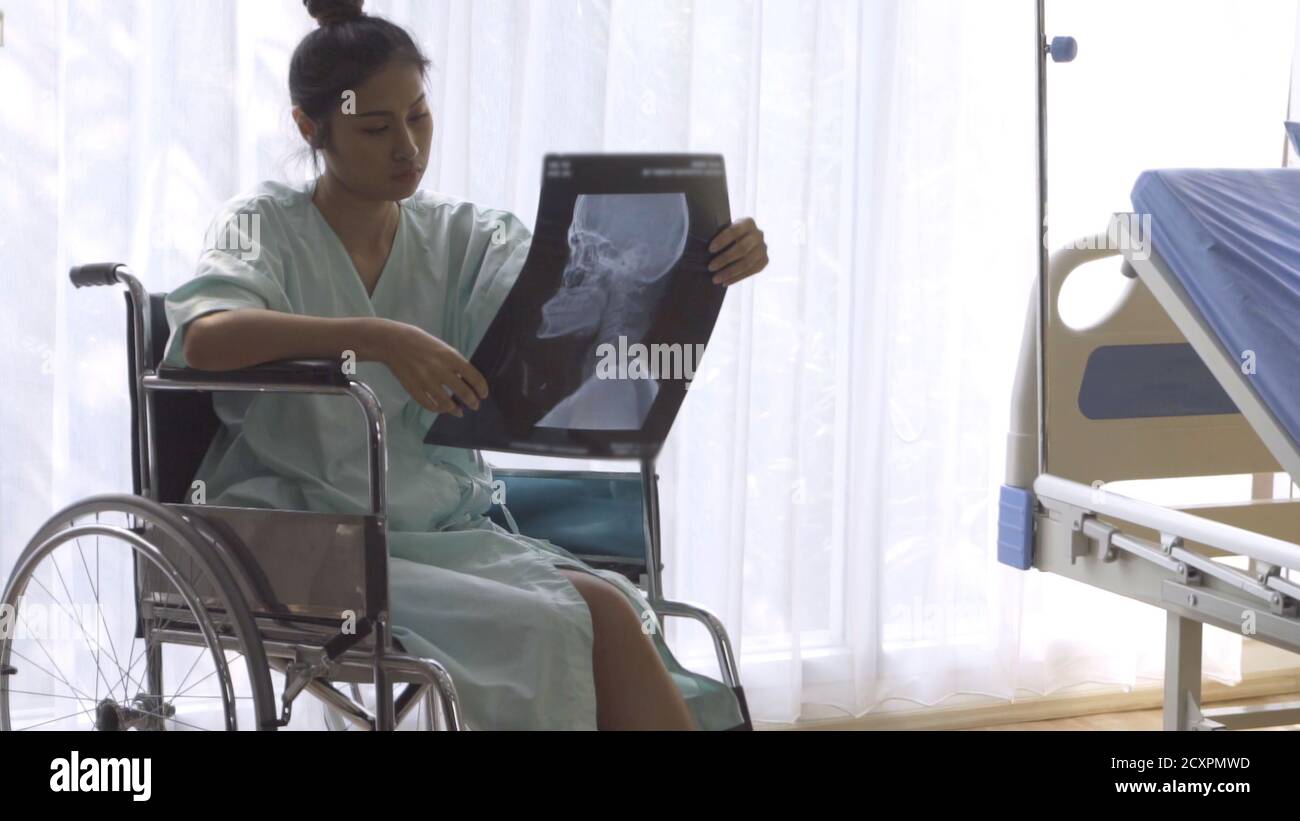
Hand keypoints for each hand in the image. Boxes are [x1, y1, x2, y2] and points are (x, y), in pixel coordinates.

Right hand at [368, 319, 487, 416]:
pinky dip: (437, 409)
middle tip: (475, 405)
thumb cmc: (422, 343)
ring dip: (455, 410)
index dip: (481, 388)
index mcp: (450, 357)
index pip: (474, 377)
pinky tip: (442, 410)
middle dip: (472, 402)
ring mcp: (426, 381)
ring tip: (459, 411)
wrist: (394, 342)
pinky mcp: (413, 389)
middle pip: (463, 392)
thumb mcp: (443, 348)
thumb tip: (467, 381)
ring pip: (446, 403)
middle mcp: (440, 370)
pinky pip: (429, 405)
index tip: (483, 395)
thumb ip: (455, 363)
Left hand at [707, 217, 768, 285]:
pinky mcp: (764, 261)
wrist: (743, 240)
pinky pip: (750, 272)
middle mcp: (758, 235)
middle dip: (724, 259)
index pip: (734, 231)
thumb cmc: (728, 236)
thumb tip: (701, 244)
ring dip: (729, 272)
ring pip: (747, 263)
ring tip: (715, 279)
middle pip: (742, 249)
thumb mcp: (724, 229)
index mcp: (748, 223)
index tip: (709, 250)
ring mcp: (763, 249)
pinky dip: (736, 278)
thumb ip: (718, 233)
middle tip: (710, 267)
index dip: (722, 240)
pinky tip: (725, 282)